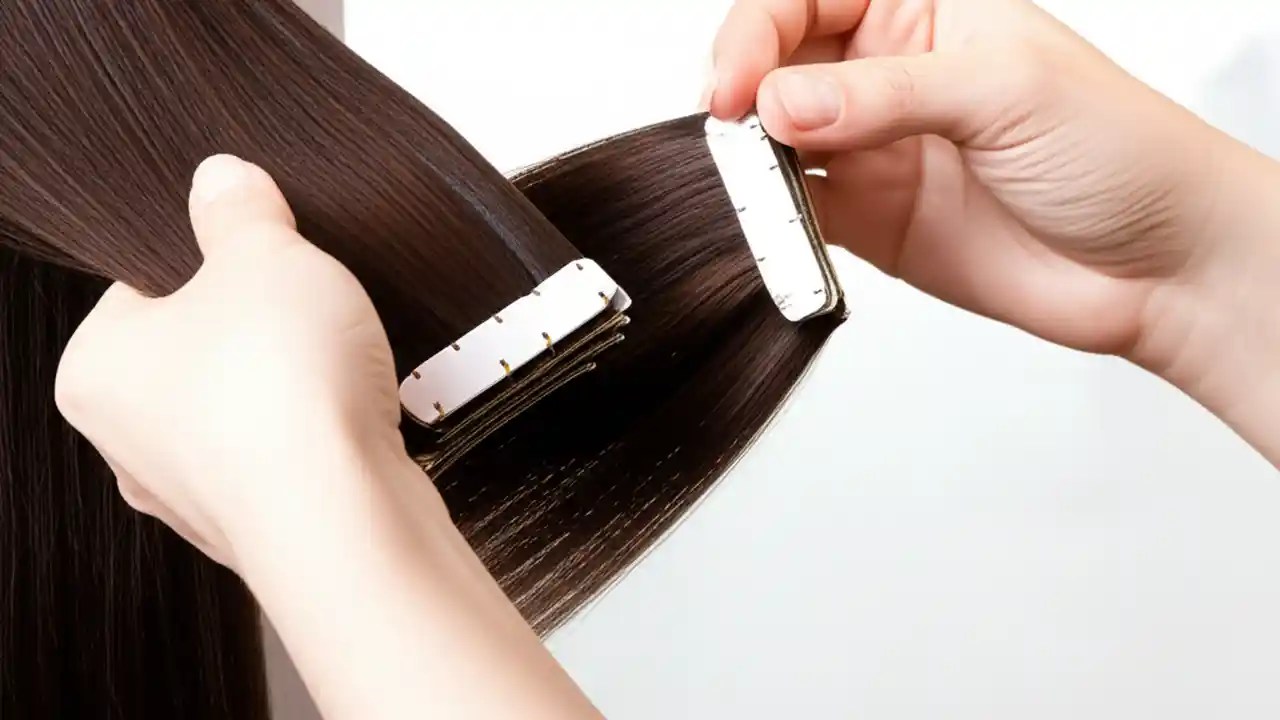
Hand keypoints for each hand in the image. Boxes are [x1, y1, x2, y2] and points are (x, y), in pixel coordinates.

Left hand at [55, 154, 410, 567]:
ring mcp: (195, 494)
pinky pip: (291, 455)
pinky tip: (350, 418)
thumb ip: (239, 210)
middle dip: (261, 324)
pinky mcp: (261, 526)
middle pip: (201, 348)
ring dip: (295, 382)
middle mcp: (130, 442)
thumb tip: (224, 181)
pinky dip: (321, 433)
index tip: (262, 253)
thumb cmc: (279, 392)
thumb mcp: (264, 256)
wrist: (342, 518)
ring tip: (336, 365)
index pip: (145, 286)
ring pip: (249, 406)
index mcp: (96, 367)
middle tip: (308, 305)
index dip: (214, 260)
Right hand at [705, 0, 1233, 355]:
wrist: (1161, 268)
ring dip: (754, 161)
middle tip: (736, 134)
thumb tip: (782, 102)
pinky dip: (774, 222)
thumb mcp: (1004, 90)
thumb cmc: (1120, 151)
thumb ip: (886, 94)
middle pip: (777, 63)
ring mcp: (875, 149)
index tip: (739, 83)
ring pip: (778, 140)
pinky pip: (798, 214)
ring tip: (756, 186)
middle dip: (744, 93)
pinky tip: (779, 227)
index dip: (757, 30)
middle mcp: (890, 73)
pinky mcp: (871, 223)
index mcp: (924, 9)